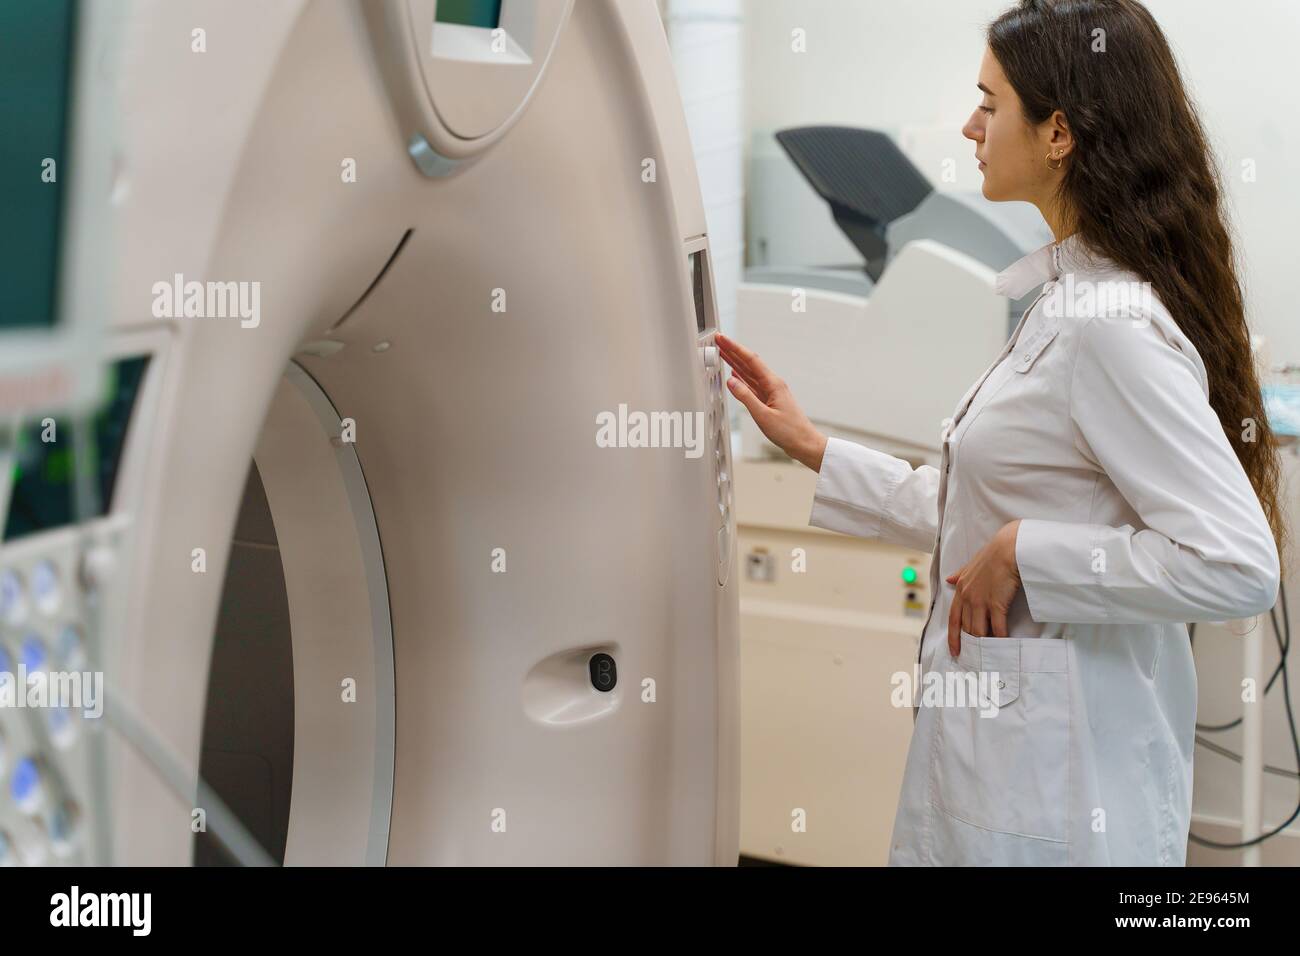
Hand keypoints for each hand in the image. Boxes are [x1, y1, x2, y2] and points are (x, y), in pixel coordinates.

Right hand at [715, 332, 826, 471]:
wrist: (804, 443)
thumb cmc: (789, 431)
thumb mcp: (763, 416)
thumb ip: (746, 397)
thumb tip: (731, 381)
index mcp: (773, 384)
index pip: (750, 360)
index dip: (735, 348)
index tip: (722, 339)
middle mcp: (772, 385)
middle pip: (749, 363)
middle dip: (733, 351)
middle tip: (719, 341)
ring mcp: (771, 392)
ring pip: (749, 373)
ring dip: (735, 363)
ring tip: (723, 354)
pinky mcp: (769, 401)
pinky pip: (752, 385)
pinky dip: (741, 378)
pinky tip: (735, 376)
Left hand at [946, 520, 1022, 654]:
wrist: (1009, 549)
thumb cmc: (992, 555)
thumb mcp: (970, 565)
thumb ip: (959, 574)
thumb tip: (948, 579)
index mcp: (960, 589)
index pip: (953, 619)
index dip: (953, 637)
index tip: (955, 651)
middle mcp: (968, 597)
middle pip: (966, 627)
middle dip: (971, 643)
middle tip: (977, 657)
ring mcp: (981, 601)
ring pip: (979, 630)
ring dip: (985, 643)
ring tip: (990, 654)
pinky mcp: (996, 604)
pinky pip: (996, 627)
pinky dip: (1000, 638)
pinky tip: (1004, 644)